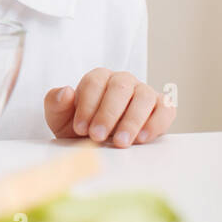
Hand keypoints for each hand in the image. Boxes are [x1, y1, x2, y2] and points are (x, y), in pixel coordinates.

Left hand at [44, 68, 174, 145]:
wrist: (102, 143)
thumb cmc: (81, 127)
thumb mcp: (60, 117)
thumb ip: (56, 103)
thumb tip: (66, 91)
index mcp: (98, 78)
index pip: (94, 82)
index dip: (87, 105)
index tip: (80, 128)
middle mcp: (123, 80)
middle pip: (119, 88)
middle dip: (107, 114)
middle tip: (97, 136)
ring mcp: (144, 92)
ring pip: (143, 97)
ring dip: (131, 120)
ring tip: (120, 142)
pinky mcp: (162, 107)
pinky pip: (165, 110)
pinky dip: (155, 123)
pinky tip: (141, 139)